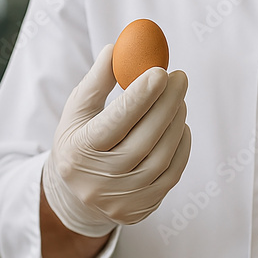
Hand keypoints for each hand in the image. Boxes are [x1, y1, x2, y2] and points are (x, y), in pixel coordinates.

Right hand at [42, 44, 191, 236]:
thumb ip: (96, 82)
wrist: (77, 195)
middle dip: (166, 104)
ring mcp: (122, 198)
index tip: (160, 71)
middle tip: (179, 77)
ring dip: (175, 122)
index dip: (139, 97)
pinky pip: (172, 174)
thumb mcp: (77, 112)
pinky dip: (181, 146)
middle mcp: (99, 180)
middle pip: (143, 139)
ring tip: (178, 99)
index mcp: (78, 153)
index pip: (114, 122)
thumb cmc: (79, 141)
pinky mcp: (142, 208)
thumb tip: (117, 49)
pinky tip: (179, 125)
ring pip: (161, 157)